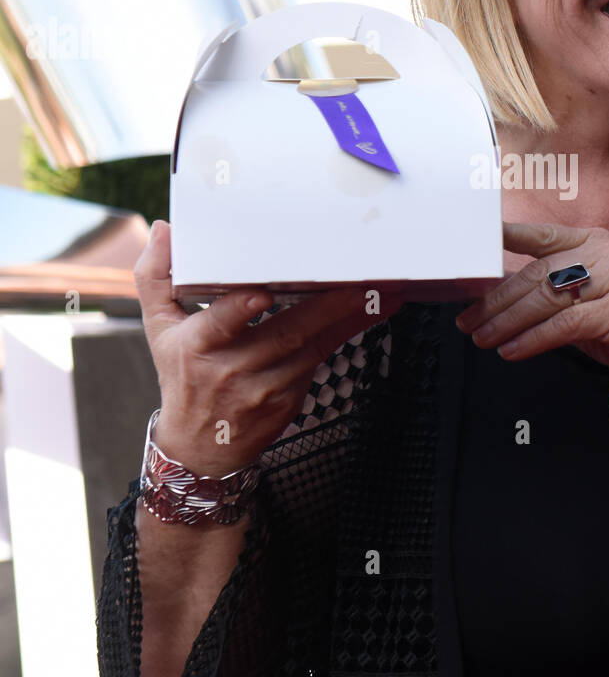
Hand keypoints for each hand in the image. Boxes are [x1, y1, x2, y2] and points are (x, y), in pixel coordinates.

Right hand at [135, 220, 404, 472]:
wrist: (201, 447)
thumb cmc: (183, 373)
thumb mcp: (159, 328)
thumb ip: (157, 277)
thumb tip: (164, 230)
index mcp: (197, 344)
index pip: (218, 324)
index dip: (239, 311)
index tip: (260, 295)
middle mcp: (232, 368)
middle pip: (285, 333)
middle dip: (327, 307)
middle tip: (360, 282)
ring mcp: (265, 386)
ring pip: (312, 346)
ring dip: (350, 317)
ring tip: (383, 291)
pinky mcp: (290, 398)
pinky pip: (321, 359)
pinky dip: (347, 332)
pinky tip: (374, 310)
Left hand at [455, 221, 608, 395]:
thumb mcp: (588, 298)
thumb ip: (552, 289)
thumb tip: (499, 294)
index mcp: (594, 242)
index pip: (541, 236)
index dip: (505, 238)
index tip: (473, 244)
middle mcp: (605, 254)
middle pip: (536, 273)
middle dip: (497, 300)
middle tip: (469, 319)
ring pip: (546, 299)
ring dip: (507, 322)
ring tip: (483, 337)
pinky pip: (564, 325)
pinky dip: (532, 340)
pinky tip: (512, 351)